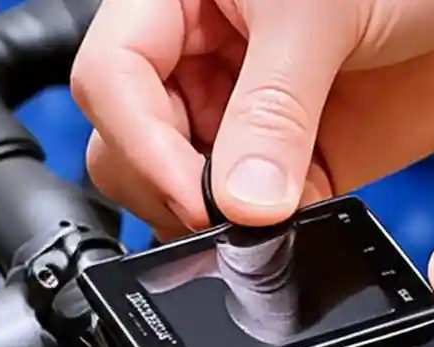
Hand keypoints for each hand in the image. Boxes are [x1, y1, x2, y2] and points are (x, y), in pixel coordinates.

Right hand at [70, 0, 433, 235]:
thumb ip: (274, 111)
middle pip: (126, 145)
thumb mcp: (322, 16)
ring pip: (179, 193)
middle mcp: (196, 64)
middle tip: (226, 211)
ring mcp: (238, 122)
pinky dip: (264, 236)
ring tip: (269, 214)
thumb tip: (240, 202)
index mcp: (176, 4)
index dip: (140, 139)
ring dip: (214, 220)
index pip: (111, 77)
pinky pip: (250, 221)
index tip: (197, 188)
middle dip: (167, 184)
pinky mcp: (285, 171)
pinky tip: (294, 223)